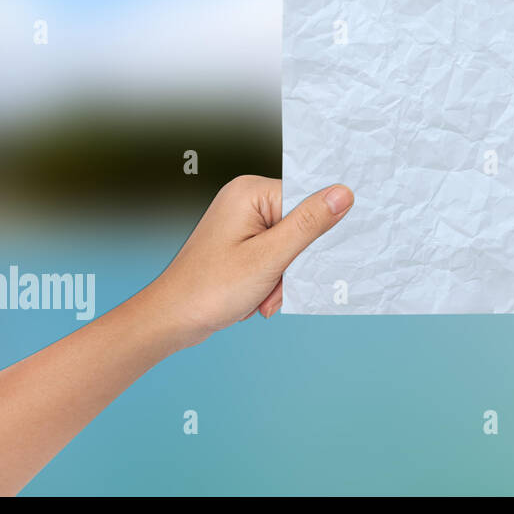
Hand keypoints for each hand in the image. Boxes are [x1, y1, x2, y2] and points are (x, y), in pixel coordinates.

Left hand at [143, 175, 353, 347]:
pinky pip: (276, 254)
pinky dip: (272, 279)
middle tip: (273, 285)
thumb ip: (309, 223)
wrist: (169, 321)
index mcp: (250, 192)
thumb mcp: (269, 257)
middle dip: (293, 263)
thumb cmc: (209, 290)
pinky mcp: (241, 241)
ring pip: (290, 245)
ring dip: (283, 276)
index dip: (310, 235)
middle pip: (299, 224)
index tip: (301, 262)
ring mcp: (242, 221)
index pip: (306, 201)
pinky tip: (257, 297)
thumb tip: (344, 192)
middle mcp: (245, 200)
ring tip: (261, 296)